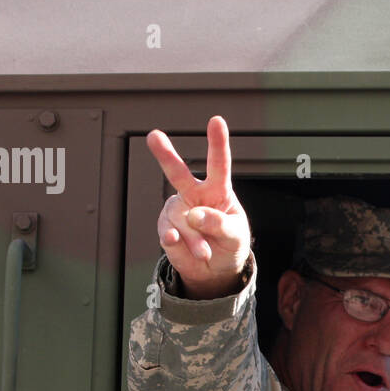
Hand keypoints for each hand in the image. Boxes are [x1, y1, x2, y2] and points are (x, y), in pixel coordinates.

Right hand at [147, 115, 251, 299]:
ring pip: (180, 219)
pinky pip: (166, 232)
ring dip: (194, 238)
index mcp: (218, 190)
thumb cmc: (230, 243)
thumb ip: (220, 224)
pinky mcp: (166, 228)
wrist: (215, 269)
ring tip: (205, 252)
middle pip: (179, 173)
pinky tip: (176, 241)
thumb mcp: (235, 235)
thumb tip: (194, 215)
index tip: (216, 121)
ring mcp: (178, 211)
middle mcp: (194, 195)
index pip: (219, 164)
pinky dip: (175, 241)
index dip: (217, 142)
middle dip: (165, 155)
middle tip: (153, 136)